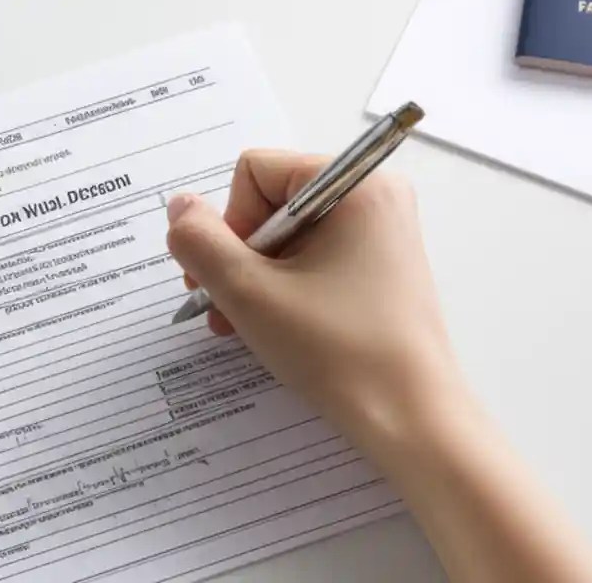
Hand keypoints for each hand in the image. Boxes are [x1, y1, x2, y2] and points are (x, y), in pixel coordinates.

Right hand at [165, 149, 454, 444]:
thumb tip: (179, 207)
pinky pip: (313, 262)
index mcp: (354, 184)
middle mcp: (373, 198)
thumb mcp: (249, 293)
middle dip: (237, 256)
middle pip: (270, 203)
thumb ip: (201, 243)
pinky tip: (267, 329)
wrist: (412, 420)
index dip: (229, 223)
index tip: (231, 277)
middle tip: (222, 306)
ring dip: (253, 279)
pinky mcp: (379, 271)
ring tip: (238, 325)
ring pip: (286, 238)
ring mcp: (379, 236)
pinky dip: (282, 290)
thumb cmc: (337, 351)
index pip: (256, 172)